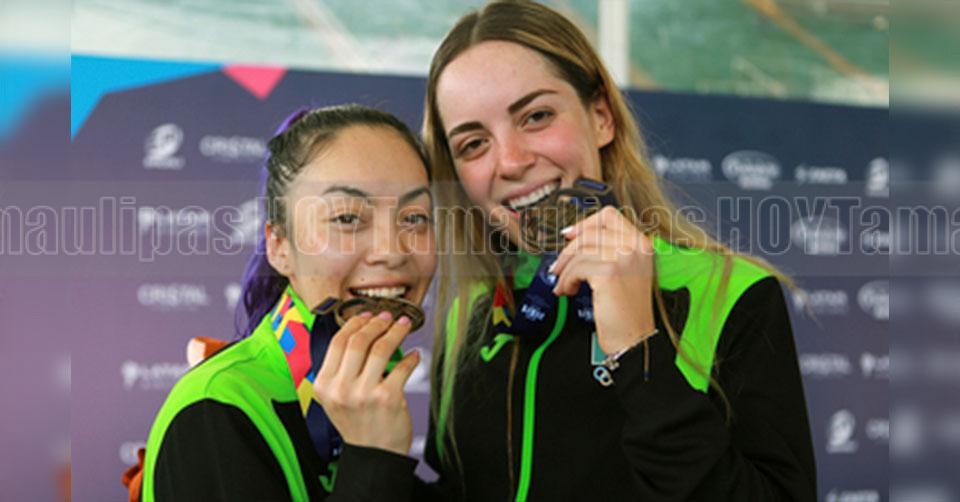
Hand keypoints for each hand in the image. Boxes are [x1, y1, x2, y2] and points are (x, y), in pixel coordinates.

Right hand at [312, 310, 420, 455]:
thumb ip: (341, 370)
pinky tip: (414, 354)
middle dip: (377, 323)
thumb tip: (360, 331)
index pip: (337, 342)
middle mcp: (341, 389)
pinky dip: (411, 357)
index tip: (368, 315)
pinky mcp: (388, 398)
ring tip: (404, 325)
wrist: (374, 455)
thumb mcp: (336, 398)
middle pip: (359, 341)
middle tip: (389, 316)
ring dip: (396, 332)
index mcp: (325, 385)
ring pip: (381, 348)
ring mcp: (364, 393)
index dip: (355, 323)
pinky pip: (402, 367)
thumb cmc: (358, 423)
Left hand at [549, 206, 656, 353]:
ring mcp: (623, 258)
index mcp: (641, 243)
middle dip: (568, 252)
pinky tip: (568, 291)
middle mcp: (635, 246)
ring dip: (565, 270)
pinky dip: (567, 280)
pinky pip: (576, 268)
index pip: (609, 216)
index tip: (569, 235)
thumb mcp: (625, 271)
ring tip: (564, 285)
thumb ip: (608, 250)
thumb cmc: (627, 310)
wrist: (634, 338)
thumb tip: (574, 237)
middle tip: (558, 268)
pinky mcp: (609, 273)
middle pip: (589, 233)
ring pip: (580, 251)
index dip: (585, 224)